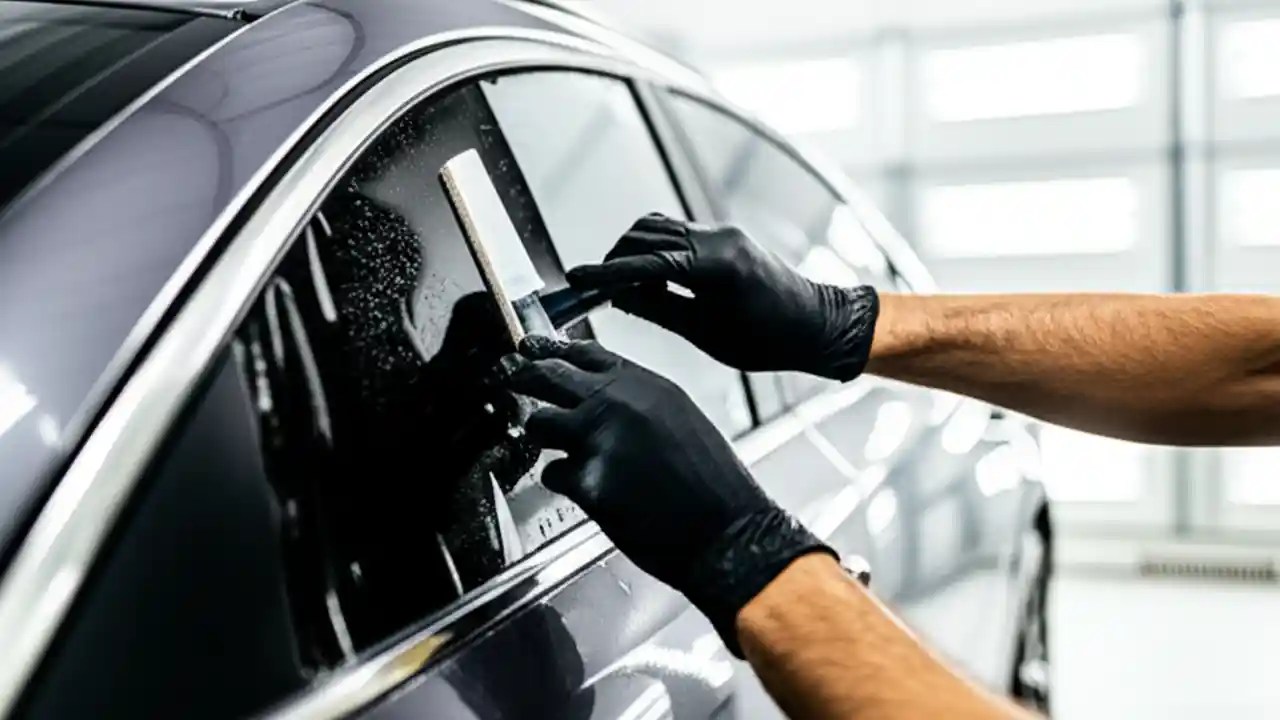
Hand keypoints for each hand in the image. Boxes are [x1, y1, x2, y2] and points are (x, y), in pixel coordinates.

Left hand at [500, 335, 832, 655]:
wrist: (728, 529)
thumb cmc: (712, 482)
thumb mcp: (680, 420)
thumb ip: (637, 403)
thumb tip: (598, 398)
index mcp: (646, 385)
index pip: (587, 353)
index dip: (552, 349)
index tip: (530, 348)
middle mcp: (620, 404)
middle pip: (549, 376)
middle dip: (522, 377)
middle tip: (507, 378)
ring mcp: (602, 442)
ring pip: (540, 423)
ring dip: (540, 436)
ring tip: (552, 448)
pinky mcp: (590, 483)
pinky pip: (554, 474)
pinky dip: (563, 483)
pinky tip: (586, 491)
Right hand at [567, 213, 879, 380]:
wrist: (816, 324)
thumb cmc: (769, 340)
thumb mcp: (706, 333)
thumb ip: (658, 309)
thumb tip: (617, 295)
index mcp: (715, 266)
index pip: (646, 262)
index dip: (607, 271)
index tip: (578, 278)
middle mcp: (717, 238)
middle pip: (646, 235)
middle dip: (615, 259)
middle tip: (594, 288)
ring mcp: (721, 232)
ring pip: (658, 227)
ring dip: (632, 250)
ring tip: (618, 284)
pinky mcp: (722, 237)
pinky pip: (676, 231)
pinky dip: (652, 247)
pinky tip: (646, 274)